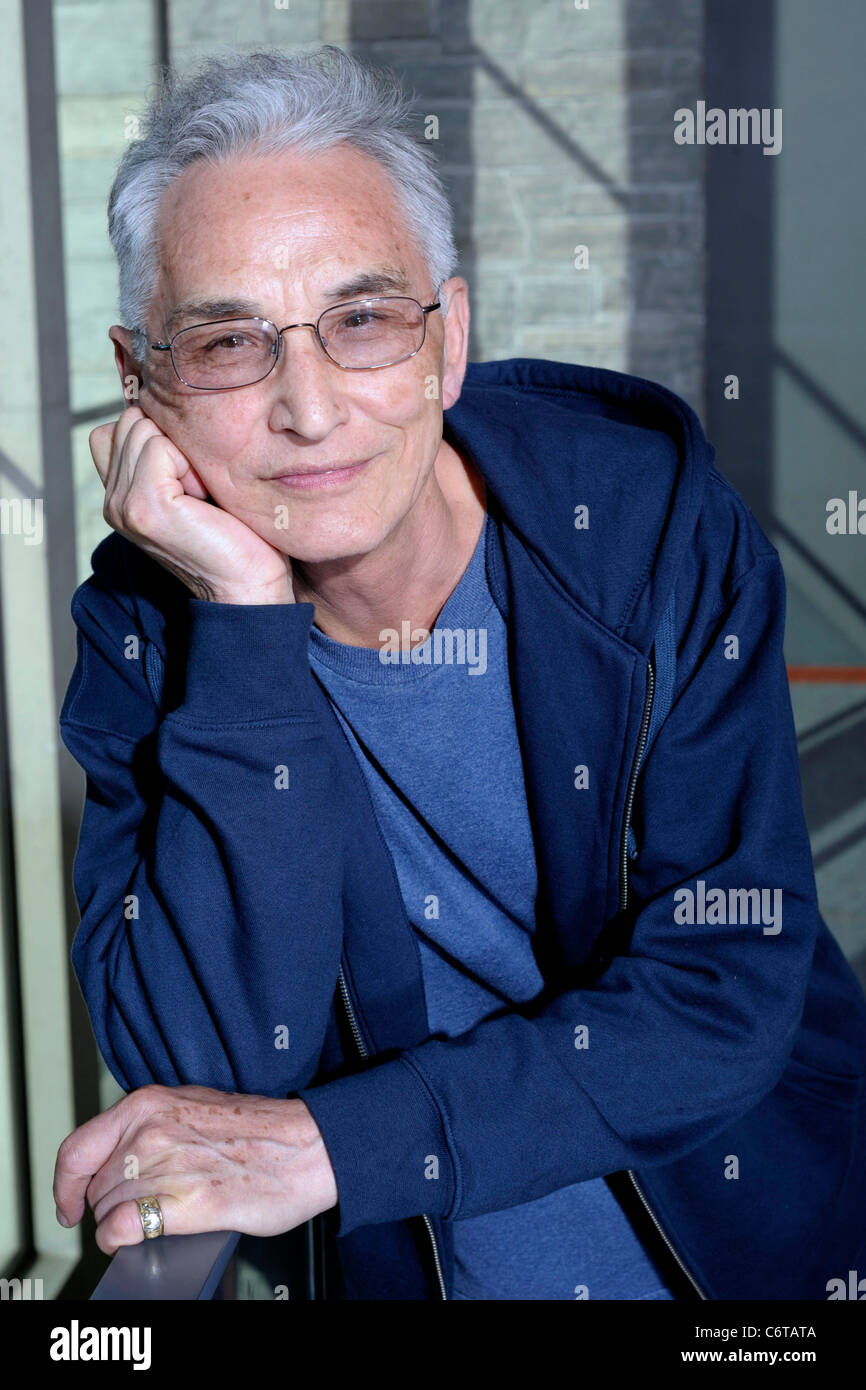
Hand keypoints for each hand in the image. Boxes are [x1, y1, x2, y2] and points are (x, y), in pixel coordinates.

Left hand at [53, 1084, 337, 1254]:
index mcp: (149, 1103)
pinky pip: (121, 1231)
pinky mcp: (183, 1204)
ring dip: (120, 1223)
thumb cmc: (261, 1130)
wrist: (305, 1147)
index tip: (69, 1202)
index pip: (77, 1149)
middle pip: (94, 1186)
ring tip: (152, 1219)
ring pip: (106, 1211)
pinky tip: (140, 1238)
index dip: (65, 1184)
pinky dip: (121, 1241)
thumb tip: (121, 1156)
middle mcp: (149, 1132)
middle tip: (133, 1209)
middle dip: (107, 1204)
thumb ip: (151, 1124)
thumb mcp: (194, 1105)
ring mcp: (164, 1167)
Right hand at [90, 405, 294, 603]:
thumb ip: (167, 453)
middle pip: (132, 420)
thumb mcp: (194, 484)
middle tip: (201, 490)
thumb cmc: (236, 534)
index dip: (160, 434)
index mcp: (120, 493)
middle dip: (174, 441)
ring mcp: (123, 504)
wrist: (251, 585)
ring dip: (184, 453)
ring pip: (144, 427)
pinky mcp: (143, 507)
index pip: (118, 426)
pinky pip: (159, 445)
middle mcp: (113, 500)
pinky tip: (203, 500)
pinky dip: (189, 463)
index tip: (192, 475)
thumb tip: (168, 405)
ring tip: (202, 496)